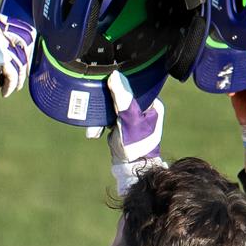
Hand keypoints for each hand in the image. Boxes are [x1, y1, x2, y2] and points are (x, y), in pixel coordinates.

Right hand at [94, 71, 165, 196]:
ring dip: (101, 114)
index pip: (136, 86)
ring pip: (112, 107)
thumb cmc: (136, 145)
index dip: (121, 82)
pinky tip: (94, 132)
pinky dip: (99, 123)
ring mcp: (130, 119)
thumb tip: (115, 75)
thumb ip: (123, 97)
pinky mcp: (120, 126)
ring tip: (95, 126)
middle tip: (97, 101)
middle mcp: (143, 110)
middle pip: (121, 95)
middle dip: (107, 101)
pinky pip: (107, 118)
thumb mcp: (129, 118)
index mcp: (152, 105)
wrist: (130, 169)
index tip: (107, 81)